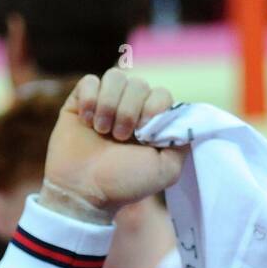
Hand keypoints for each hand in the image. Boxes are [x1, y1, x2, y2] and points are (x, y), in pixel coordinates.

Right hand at [40, 68, 186, 222]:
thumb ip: (181, 142)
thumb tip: (184, 118)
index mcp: (152, 123)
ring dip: (109, 105)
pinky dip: (89, 99)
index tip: (144, 135)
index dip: (153, 108)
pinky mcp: (82, 100)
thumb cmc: (125, 183)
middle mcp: (131, 109)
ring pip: (115, 77)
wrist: (85, 190)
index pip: (162, 94)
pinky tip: (87, 121)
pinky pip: (90, 80)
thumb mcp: (166, 170)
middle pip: (138, 83)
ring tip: (102, 131)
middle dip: (129, 110)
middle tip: (120, 138)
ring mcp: (106, 103)